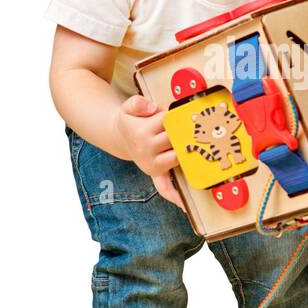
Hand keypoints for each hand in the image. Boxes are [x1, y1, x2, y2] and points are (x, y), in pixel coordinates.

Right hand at [114, 95, 185, 210]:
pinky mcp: (155, 173)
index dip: (172, 116)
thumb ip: (137, 103)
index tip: (172, 115)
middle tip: (178, 128)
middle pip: (175, 139)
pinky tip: (185, 204)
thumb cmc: (132, 120)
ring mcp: (152, 164)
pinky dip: (175, 195)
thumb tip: (151, 108)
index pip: (168, 122)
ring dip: (183, 149)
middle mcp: (146, 150)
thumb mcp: (129, 106)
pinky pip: (164, 187)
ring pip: (178, 155)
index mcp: (142, 133)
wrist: (121, 136)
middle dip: (180, 132)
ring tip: (185, 143)